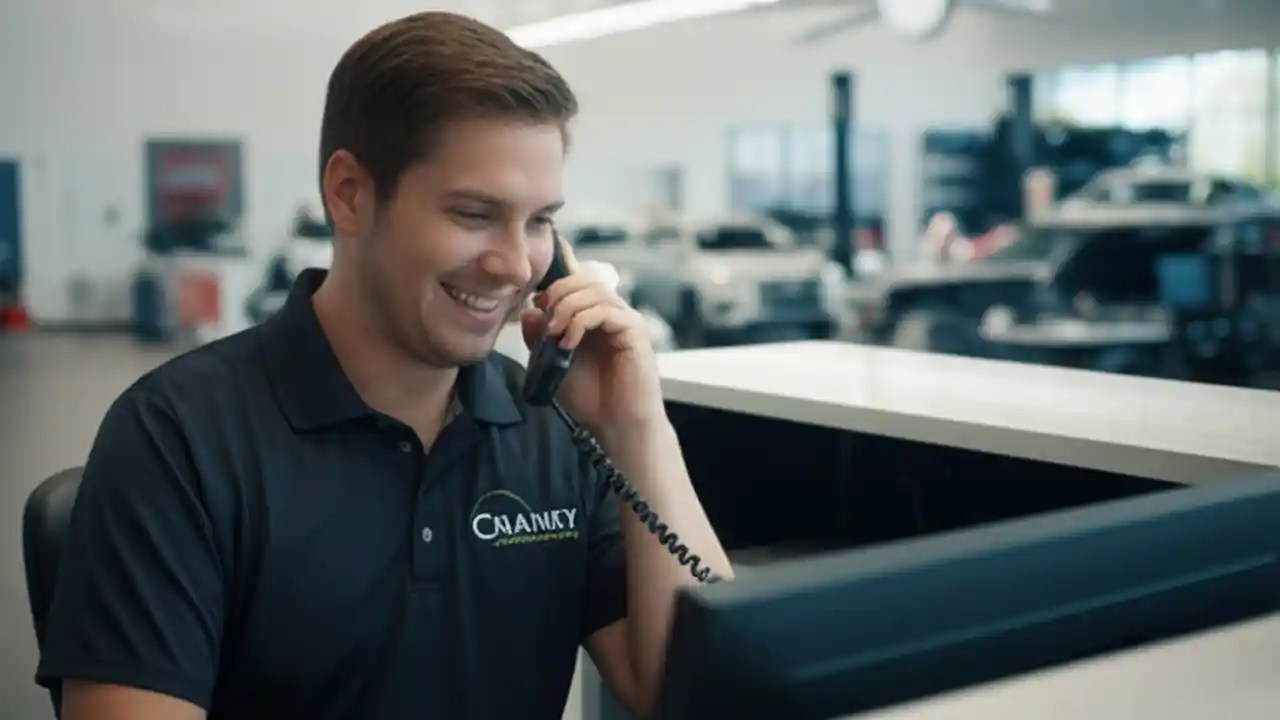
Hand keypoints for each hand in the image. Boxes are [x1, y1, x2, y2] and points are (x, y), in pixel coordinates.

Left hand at [520, 239, 664, 436]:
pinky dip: (581, 321)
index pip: (579, 280)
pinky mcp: (634, 332)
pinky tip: (569, 343)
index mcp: (593, 315)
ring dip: (567, 306)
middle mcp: (612, 312)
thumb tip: (529, 311)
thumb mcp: (552, 364)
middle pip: (584, 278)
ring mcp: (625, 320)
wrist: (615, 426)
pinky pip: (606, 310)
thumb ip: (540, 337)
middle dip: (557, 292)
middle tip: (544, 318)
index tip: (536, 298)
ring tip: (554, 332)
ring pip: (594, 289)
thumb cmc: (590, 397)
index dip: (557, 277)